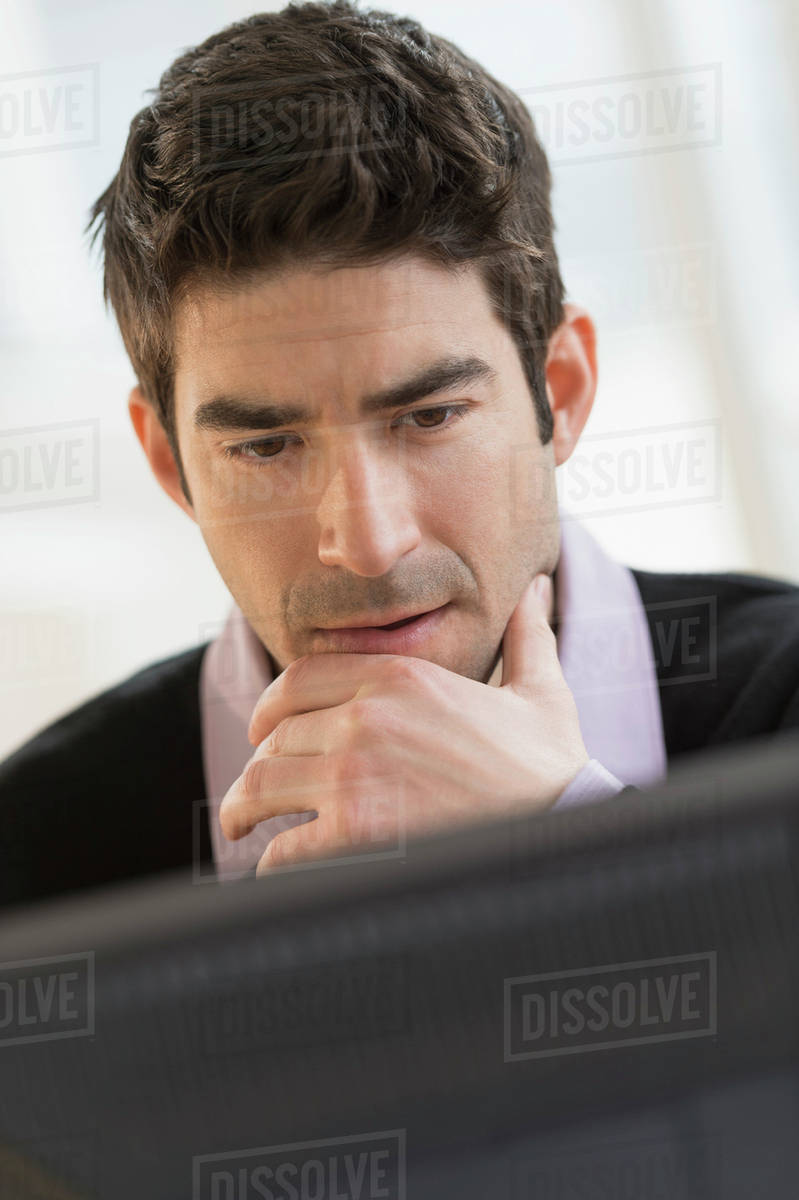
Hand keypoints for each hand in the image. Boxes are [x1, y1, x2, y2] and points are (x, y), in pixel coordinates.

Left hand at [219, 574, 588, 872]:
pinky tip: (277, 868)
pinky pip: (285, 847)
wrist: (567, 824)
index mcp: (400, 676)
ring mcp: (356, 772)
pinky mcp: (356, 831)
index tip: (260, 730)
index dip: (268, 706)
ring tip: (239, 828)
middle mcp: (366, 716)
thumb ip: (526, 636)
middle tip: (250, 791)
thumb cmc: (552, 766)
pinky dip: (273, 863)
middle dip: (256, 765)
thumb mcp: (541, 690)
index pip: (299, 680)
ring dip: (241, 810)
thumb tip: (537, 588)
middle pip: (275, 736)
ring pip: (263, 785)